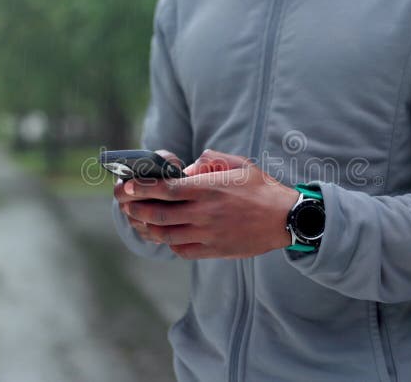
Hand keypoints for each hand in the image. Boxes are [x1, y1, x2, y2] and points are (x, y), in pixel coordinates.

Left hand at [114, 150, 298, 258]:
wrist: (285, 219)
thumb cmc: (261, 189)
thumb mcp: (239, 164)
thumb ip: (210, 160)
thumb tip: (186, 169)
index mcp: (208, 188)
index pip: (165, 189)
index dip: (142, 188)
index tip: (127, 186)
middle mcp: (204, 212)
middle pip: (159, 213)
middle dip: (136, 208)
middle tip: (125, 204)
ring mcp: (208, 233)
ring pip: (166, 234)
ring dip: (147, 228)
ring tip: (138, 221)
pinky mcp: (214, 250)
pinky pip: (182, 249)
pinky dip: (169, 243)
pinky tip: (164, 236)